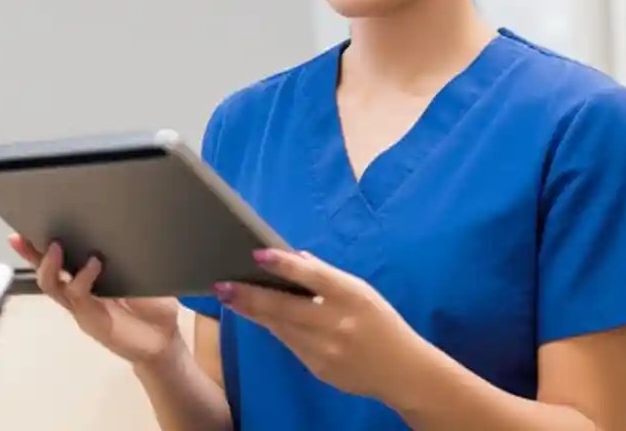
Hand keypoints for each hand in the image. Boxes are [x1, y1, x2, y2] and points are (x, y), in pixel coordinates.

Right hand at [10, 234, 181, 364]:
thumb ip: (127, 256)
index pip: (58, 259)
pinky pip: (79, 297)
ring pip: (53, 286)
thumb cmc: (153, 305)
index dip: (37, 246)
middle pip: (46, 272)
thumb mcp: (142, 274)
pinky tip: (93, 264)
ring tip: (55, 246)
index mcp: (86, 277)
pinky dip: (82, 279)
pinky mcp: (90, 319)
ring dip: (50, 266)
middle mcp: (78, 291)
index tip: (22, 229)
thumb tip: (121, 224)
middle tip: (23, 236)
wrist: (165, 341)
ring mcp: (82, 306)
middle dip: (31, 254)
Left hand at [215, 248, 432, 402]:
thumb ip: (326, 276)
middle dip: (249, 296)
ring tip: (229, 297)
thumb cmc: (380, 323)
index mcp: (352, 297)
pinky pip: (289, 344)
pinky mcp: (318, 368)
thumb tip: (292, 257)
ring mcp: (327, 350)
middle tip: (221, 285)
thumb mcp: (361, 292)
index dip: (284, 265)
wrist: (404, 372)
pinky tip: (256, 316)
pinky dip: (273, 328)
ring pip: (280, 327)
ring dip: (253, 312)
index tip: (257, 253)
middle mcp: (338, 324)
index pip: (314, 276)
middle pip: (286, 307)